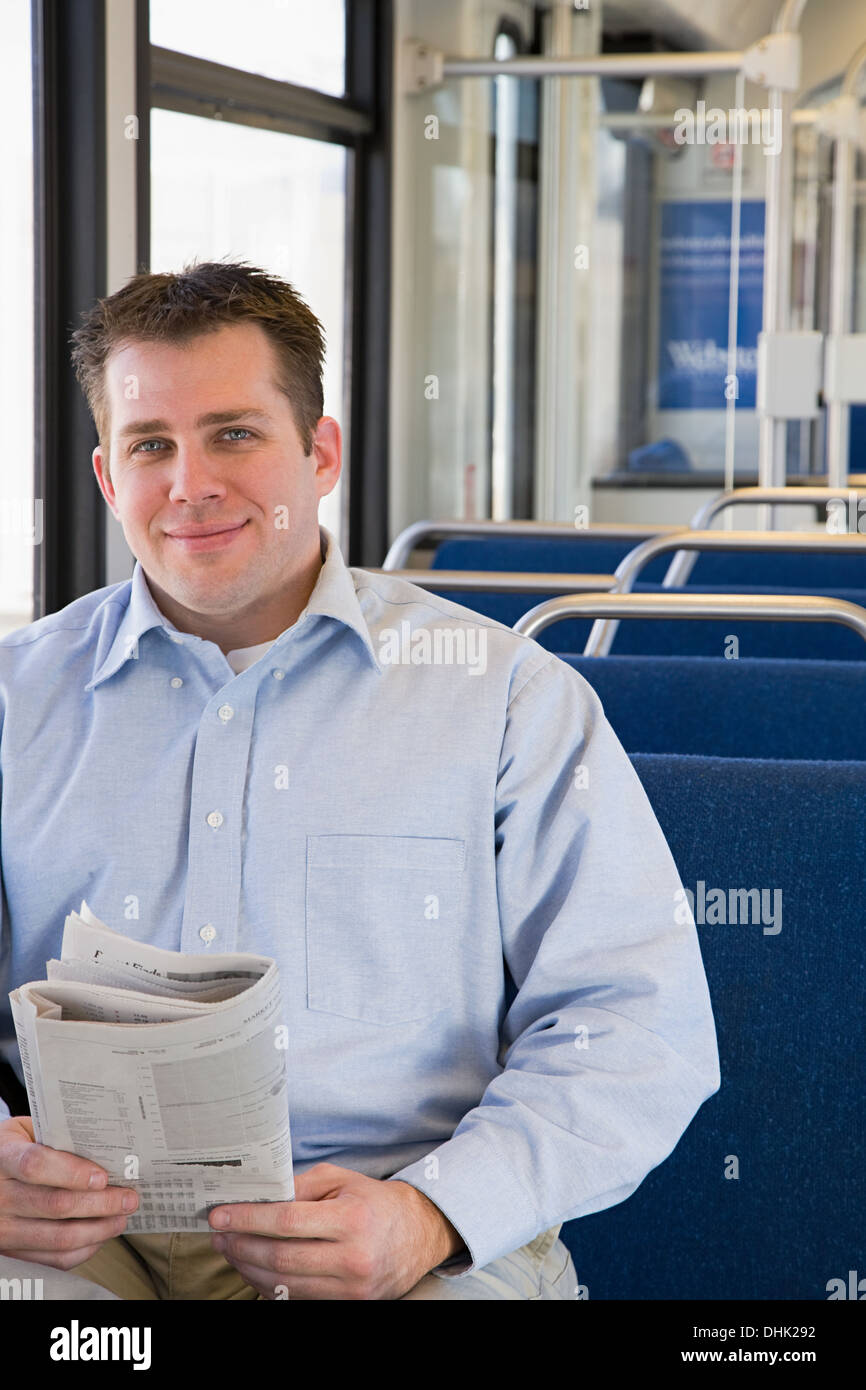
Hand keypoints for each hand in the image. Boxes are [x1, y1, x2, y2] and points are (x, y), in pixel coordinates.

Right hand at [0, 1115, 138, 1270]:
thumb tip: (106, 1147)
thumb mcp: (28, 1132)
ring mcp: (4, 1229)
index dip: (71, 1172)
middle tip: (128, 1198)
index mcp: (3, 1157)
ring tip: (121, 1217)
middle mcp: (0, 1197)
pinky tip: (101, 1234)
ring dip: (98, 1229)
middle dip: (100, 1203)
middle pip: (55, 1205)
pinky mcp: (13, 1252)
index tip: (102, 1177)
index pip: (35, 1165)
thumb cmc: (17, 1149)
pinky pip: (54, 1258)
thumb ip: (58, 1137)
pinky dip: (84, 1249)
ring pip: (59, 1237)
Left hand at [208, 1161, 463, 1299]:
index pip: (287, 1221)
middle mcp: (353, 1257)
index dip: (248, 1218)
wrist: (418, 1234)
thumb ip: (300, 1184)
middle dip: (241, 1246)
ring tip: (231, 1251)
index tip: (220, 1215)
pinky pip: (298, 1299)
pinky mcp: (349, 1304)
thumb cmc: (373, 1201)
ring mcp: (351, 1287)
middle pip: (280, 1257)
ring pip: (284, 1284)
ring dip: (249, 1269)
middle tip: (218, 1235)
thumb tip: (257, 1195)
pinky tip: (255, 1270)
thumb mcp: (341, 1180)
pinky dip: (270, 1286)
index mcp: (351, 1218)